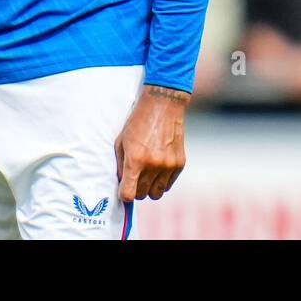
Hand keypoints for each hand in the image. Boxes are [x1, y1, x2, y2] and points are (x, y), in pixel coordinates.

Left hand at [114, 84, 188, 201]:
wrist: (163, 106)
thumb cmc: (138, 122)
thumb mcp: (121, 142)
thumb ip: (120, 166)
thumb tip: (122, 184)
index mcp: (135, 159)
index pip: (128, 194)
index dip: (124, 194)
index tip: (124, 188)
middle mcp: (153, 165)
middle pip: (142, 195)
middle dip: (136, 188)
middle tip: (135, 176)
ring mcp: (168, 165)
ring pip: (156, 194)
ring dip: (150, 187)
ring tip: (147, 173)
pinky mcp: (179, 164)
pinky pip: (168, 185)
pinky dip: (162, 181)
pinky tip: (158, 167)